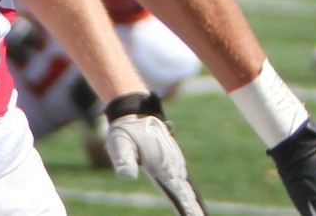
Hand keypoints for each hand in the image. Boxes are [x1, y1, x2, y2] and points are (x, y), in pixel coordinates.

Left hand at [104, 93, 207, 215]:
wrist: (133, 110)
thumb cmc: (124, 129)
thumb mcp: (119, 145)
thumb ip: (123, 160)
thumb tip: (127, 176)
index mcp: (161, 167)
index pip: (178, 194)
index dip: (187, 208)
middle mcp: (171, 165)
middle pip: (186, 193)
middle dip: (194, 208)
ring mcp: (174, 159)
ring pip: (186, 185)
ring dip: (192, 199)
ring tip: (197, 212)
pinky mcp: (172, 155)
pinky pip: (183, 176)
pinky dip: (187, 188)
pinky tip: (189, 195)